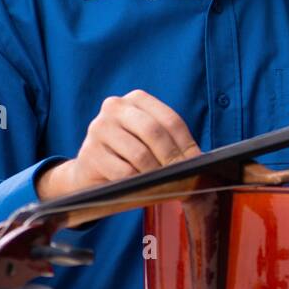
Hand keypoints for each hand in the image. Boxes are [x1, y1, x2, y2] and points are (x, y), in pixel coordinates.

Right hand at [36, 89, 200, 200]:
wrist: (90, 171)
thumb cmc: (128, 154)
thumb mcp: (148, 141)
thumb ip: (170, 143)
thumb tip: (198, 161)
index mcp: (136, 99)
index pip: (171, 120)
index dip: (187, 144)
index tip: (198, 163)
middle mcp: (115, 107)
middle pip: (155, 133)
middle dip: (173, 158)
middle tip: (184, 177)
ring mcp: (99, 128)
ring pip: (140, 155)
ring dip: (157, 174)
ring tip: (166, 185)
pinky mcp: (90, 154)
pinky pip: (124, 173)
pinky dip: (139, 184)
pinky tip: (145, 189)